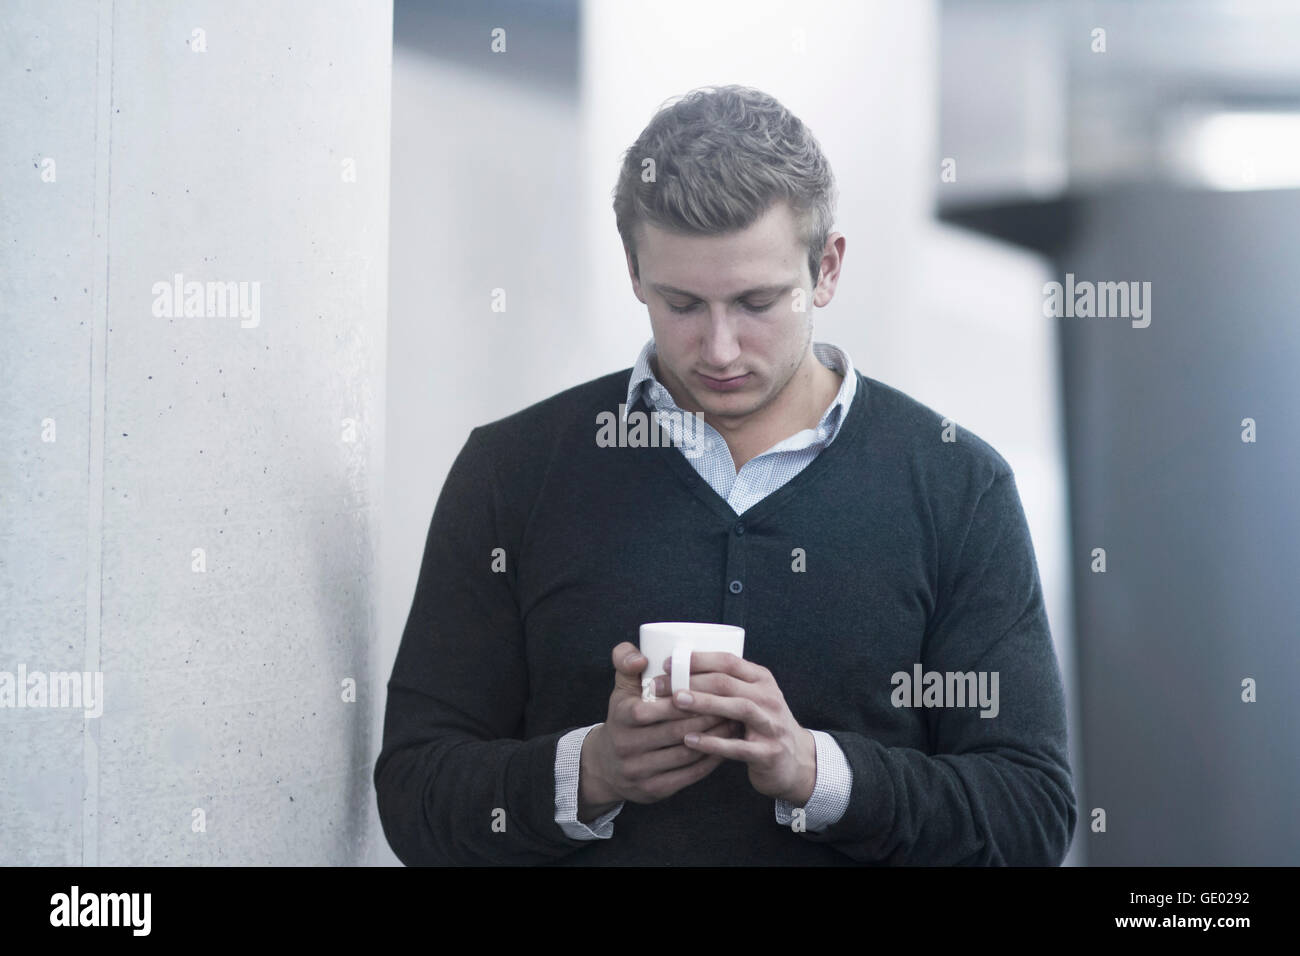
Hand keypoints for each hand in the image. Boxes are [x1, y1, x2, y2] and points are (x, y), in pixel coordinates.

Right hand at [577, 642, 738, 821]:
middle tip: (733, 706)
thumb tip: (642, 657)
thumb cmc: (623, 719)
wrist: (605, 765)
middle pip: (678, 731)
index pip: (662, 707)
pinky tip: (725, 748)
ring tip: (734, 723)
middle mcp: (628, 745)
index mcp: (623, 716)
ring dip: (714, 739)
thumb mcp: (620, 689)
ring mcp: (640, 770)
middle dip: (708, 718)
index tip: (715, 689)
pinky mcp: (653, 790)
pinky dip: (709, 761)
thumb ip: (625, 662)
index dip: (691, 699)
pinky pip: (688, 775)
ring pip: (686, 753)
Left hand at [668, 652, 817, 805]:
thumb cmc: (763, 725)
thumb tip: (680, 673)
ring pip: (737, 707)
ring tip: (676, 702)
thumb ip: (727, 686)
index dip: (697, 659)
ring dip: (704, 702)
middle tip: (661, 685)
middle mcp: (769, 698)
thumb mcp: (753, 698)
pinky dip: (713, 743)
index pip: (728, 661)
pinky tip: (690, 741)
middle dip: (691, 680)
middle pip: (728, 682)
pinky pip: (738, 747)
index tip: (668, 663)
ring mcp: (771, 725)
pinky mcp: (769, 753)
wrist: (798, 762)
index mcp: (762, 680)